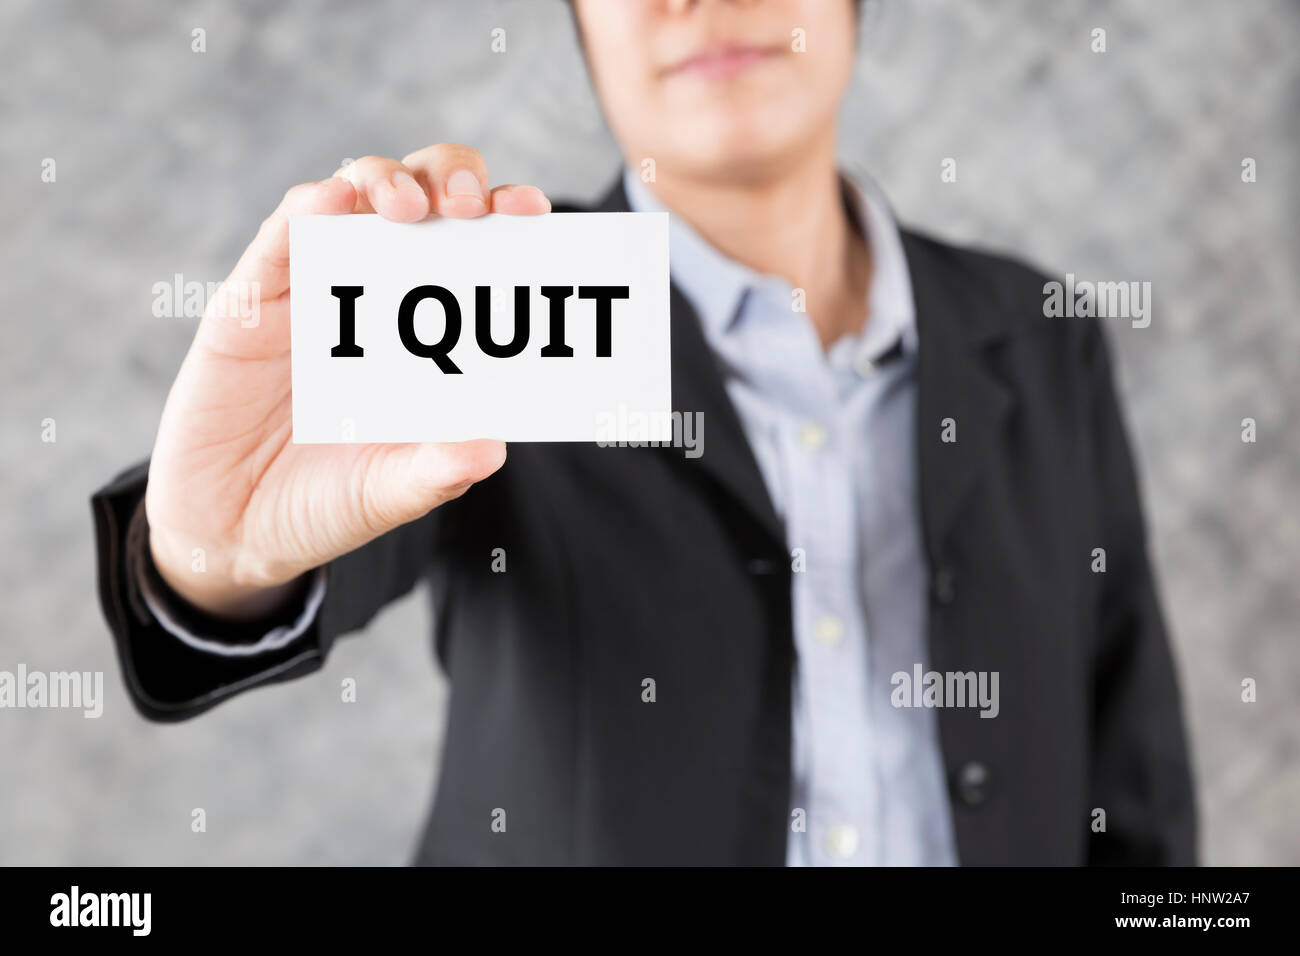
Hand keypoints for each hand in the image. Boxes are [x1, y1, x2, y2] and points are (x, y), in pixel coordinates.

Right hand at [145, 145, 549, 617]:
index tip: (535, 214)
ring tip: (409, 206)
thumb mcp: (388, 494)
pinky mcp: (250, 303)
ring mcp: (312, 291)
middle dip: (454, 182)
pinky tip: (332, 200)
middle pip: (424, 197)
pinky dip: (307, 209)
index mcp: (425, 333)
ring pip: (354, 195)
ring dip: (388, 183)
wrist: (229, 532)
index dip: (504, 218)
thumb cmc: (323, 503)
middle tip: (471, 206)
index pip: (475, 249)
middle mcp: (375, 295)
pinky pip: (278, 239)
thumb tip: (494, 448)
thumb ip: (436, 472)